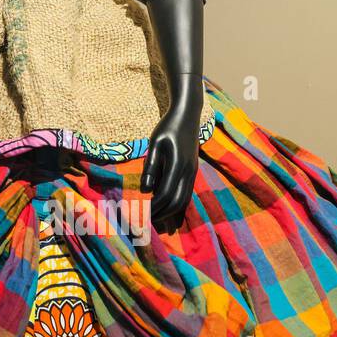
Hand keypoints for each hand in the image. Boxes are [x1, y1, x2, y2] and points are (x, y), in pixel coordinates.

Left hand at [141, 87, 202, 235]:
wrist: (188, 115)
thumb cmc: (168, 128)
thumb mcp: (155, 144)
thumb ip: (151, 167)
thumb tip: (146, 189)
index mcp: (178, 165)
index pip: (165, 193)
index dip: (155, 206)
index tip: (143, 213)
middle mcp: (188, 172)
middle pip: (177, 201)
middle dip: (163, 214)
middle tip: (148, 221)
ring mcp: (193, 172)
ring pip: (184, 199)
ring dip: (171, 211)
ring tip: (157, 218)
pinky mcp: (193, 171)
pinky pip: (187, 193)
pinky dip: (178, 204)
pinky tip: (168, 208)